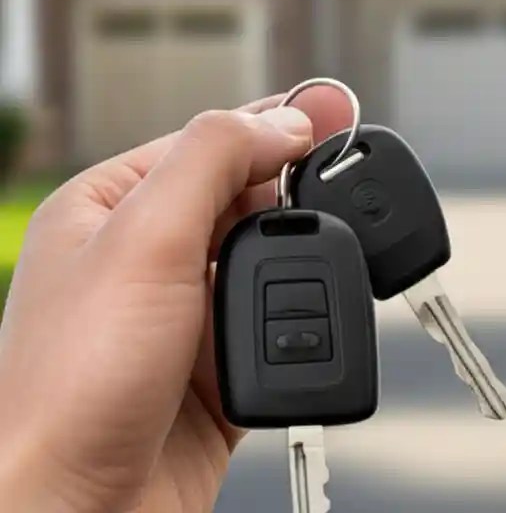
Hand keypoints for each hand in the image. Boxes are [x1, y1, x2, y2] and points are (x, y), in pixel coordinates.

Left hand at [0, 91, 353, 511]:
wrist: (76, 511)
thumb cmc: (71, 388)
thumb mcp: (144, 241)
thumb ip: (215, 163)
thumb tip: (285, 120)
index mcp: (106, 210)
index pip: (206, 143)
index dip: (276, 124)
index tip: (339, 110)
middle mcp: (143, 261)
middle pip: (246, 202)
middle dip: (300, 191)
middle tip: (356, 177)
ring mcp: (182, 321)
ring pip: (270, 267)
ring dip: (305, 264)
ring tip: (340, 251)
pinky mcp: (217, 377)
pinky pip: (280, 333)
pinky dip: (306, 326)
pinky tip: (318, 320)